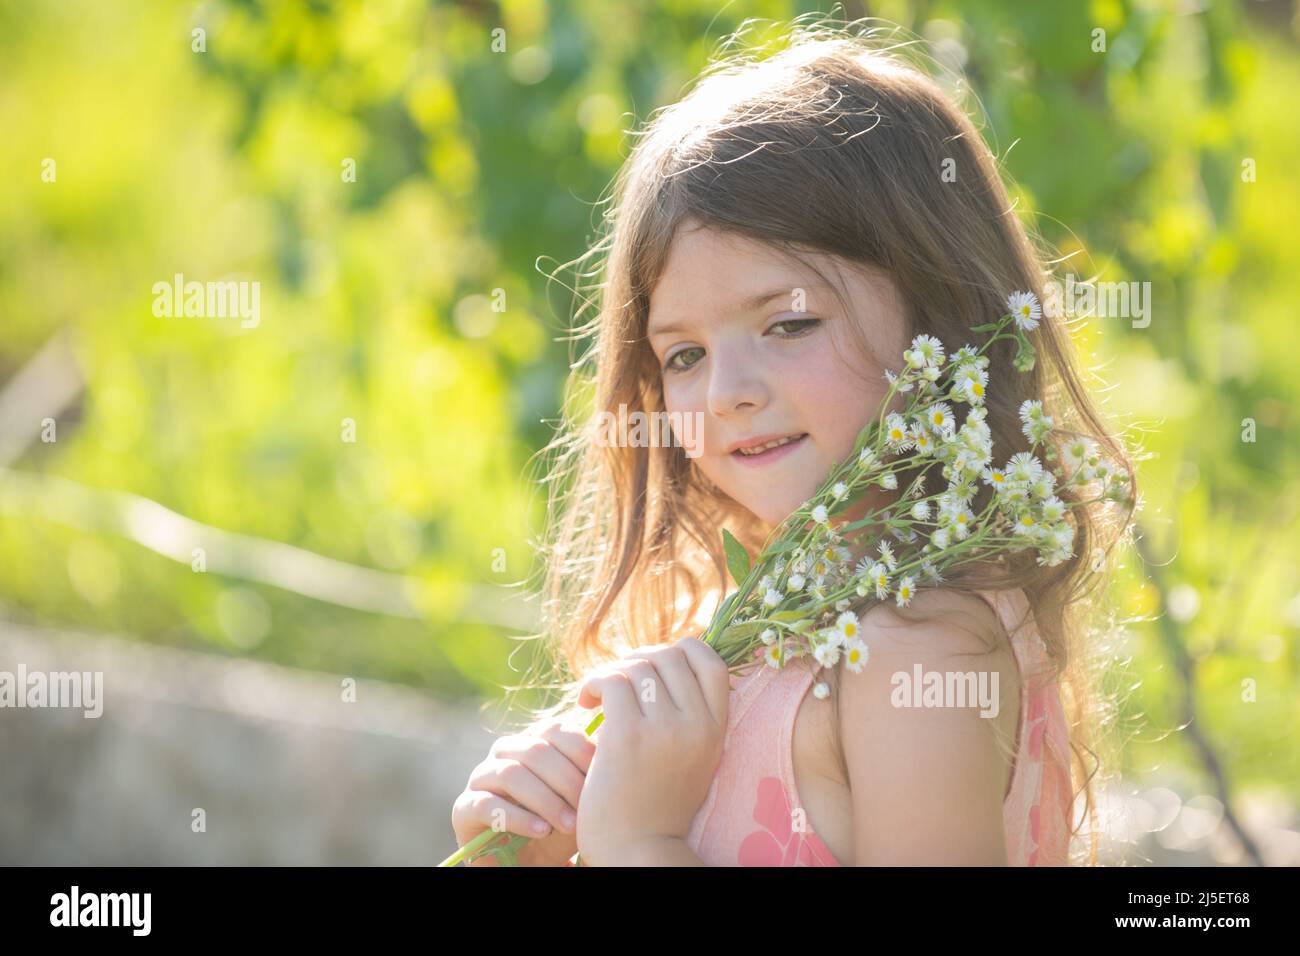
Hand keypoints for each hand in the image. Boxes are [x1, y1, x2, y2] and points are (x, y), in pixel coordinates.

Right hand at [451, 714, 594, 865]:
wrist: (531, 862)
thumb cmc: (561, 824)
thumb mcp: (583, 797)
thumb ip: (593, 767)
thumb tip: (613, 736)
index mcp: (533, 740)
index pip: (555, 729)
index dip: (580, 750)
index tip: (603, 776)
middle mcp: (504, 753)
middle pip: (534, 750)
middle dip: (565, 779)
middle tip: (588, 807)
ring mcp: (481, 778)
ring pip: (511, 774)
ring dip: (545, 800)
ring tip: (569, 824)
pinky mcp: (464, 808)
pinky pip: (486, 804)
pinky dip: (518, 818)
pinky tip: (540, 832)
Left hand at [574, 637, 729, 865]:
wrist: (636, 850)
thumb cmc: (657, 804)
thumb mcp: (692, 758)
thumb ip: (690, 717)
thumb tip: (673, 660)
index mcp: (716, 730)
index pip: (711, 662)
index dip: (683, 649)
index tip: (655, 662)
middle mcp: (697, 725)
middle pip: (670, 656)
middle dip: (639, 659)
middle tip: (618, 681)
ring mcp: (664, 729)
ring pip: (637, 666)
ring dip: (612, 673)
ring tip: (597, 696)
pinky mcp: (628, 736)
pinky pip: (612, 682)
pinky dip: (594, 684)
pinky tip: (584, 705)